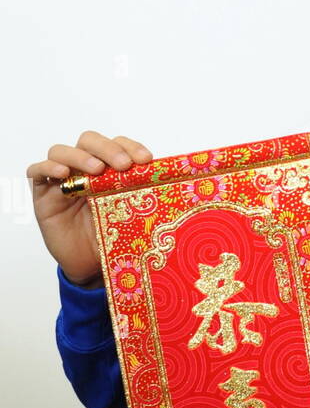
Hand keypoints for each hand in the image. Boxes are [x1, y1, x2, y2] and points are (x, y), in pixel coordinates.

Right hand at [26, 132, 152, 285]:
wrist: (90, 266)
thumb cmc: (112, 238)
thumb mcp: (132, 217)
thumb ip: (142, 196)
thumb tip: (173, 183)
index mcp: (109, 169)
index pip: (117, 144)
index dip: (130, 147)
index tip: (146, 160)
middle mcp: (84, 169)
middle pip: (89, 141)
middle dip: (108, 149)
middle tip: (123, 165)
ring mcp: (62, 179)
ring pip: (61, 151)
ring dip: (80, 156)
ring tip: (95, 169)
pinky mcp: (43, 194)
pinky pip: (37, 172)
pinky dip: (48, 167)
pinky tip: (62, 173)